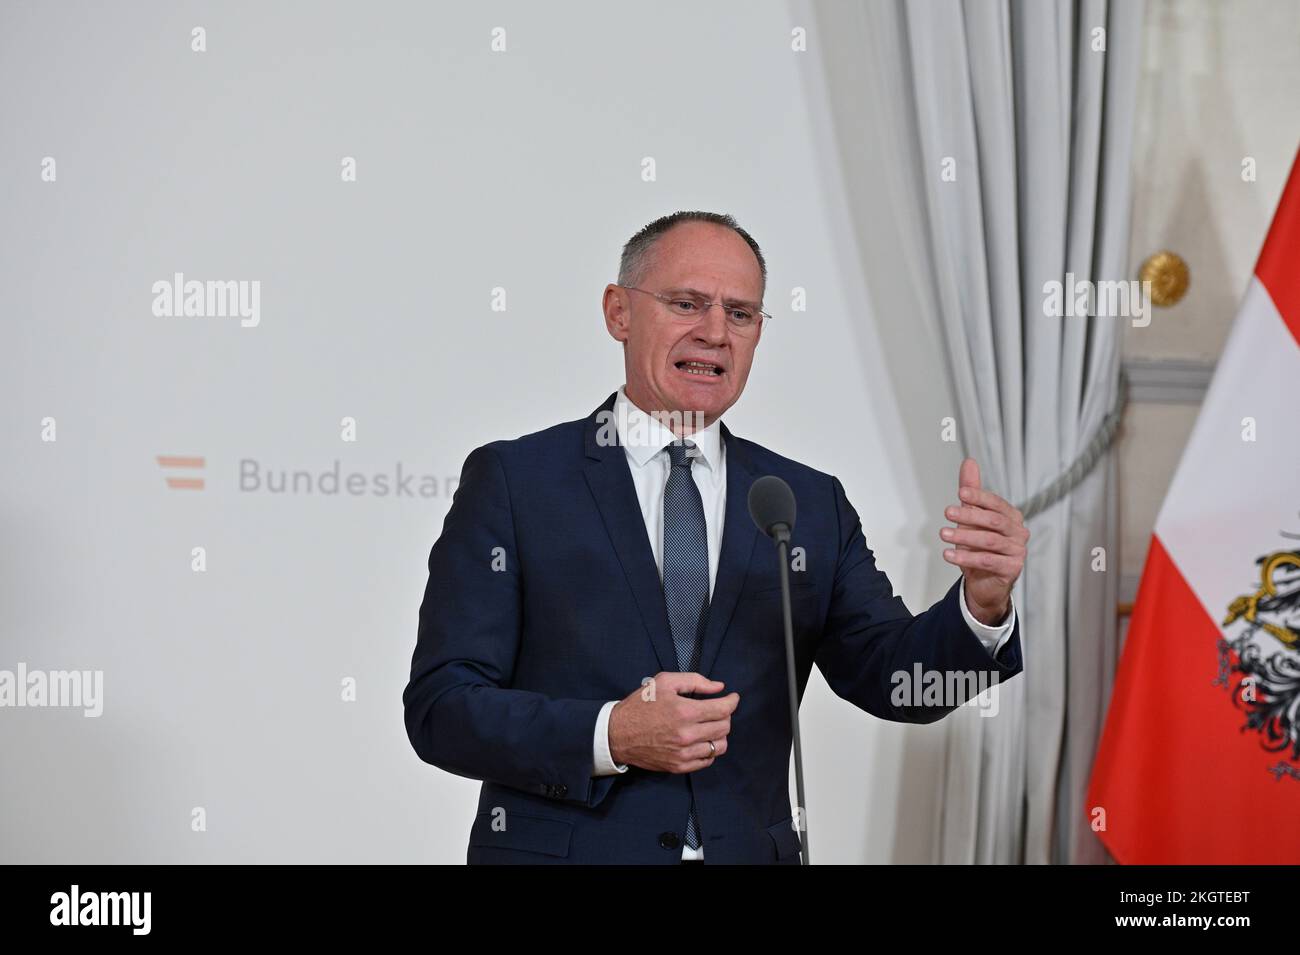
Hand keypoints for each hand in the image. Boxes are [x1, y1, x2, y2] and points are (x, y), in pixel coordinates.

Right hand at [608, 672, 738, 773]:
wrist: (618, 734)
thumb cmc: (641, 704)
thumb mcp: (664, 682)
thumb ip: (695, 681)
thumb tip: (719, 687)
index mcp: (685, 712)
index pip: (723, 709)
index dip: (732, 701)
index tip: (732, 697)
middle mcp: (687, 735)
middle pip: (724, 727)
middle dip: (725, 716)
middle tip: (717, 709)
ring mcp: (683, 753)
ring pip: (719, 746)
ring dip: (719, 734)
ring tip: (710, 725)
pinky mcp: (679, 766)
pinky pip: (707, 761)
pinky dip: (709, 749)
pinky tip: (701, 740)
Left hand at [940, 458, 1027, 625]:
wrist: (984, 582)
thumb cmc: (979, 547)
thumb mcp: (972, 518)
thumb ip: (971, 492)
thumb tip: (969, 462)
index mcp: (1011, 517)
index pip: (996, 503)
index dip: (979, 497)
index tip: (960, 494)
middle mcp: (1018, 532)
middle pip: (993, 521)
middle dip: (969, 516)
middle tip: (947, 513)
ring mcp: (1018, 551)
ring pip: (990, 541)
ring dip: (964, 537)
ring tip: (944, 534)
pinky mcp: (1012, 569)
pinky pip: (988, 561)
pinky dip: (966, 557)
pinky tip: (948, 555)